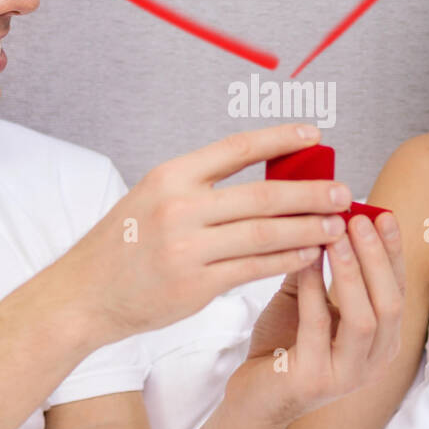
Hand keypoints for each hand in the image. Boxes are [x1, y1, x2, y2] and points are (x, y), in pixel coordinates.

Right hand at [63, 124, 353, 341]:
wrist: (84, 294)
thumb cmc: (125, 244)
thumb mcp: (153, 197)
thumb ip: (202, 187)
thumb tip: (265, 176)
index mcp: (171, 175)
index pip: (237, 148)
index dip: (280, 139)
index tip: (314, 134)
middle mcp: (179, 207)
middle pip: (261, 195)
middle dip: (310, 193)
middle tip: (344, 192)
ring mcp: (187, 248)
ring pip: (264, 234)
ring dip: (307, 229)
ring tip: (336, 226)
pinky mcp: (194, 286)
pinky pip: (253, 269)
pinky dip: (286, 260)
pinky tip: (308, 255)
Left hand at [223, 210, 406, 428]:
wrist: (253, 398)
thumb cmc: (283, 345)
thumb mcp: (307, 300)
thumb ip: (319, 266)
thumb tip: (324, 216)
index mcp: (382, 340)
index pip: (398, 288)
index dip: (392, 250)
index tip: (383, 213)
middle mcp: (375, 360)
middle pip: (391, 303)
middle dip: (376, 257)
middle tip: (359, 219)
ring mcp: (348, 375)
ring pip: (364, 318)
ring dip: (351, 272)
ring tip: (336, 236)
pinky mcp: (316, 381)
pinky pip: (318, 327)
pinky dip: (313, 290)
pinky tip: (305, 261)